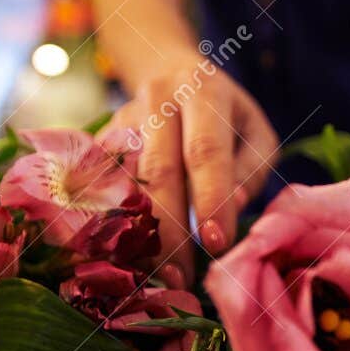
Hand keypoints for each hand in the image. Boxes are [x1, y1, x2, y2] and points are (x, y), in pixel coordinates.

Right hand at [112, 62, 279, 286]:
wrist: (166, 70)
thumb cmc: (223, 115)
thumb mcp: (254, 132)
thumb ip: (250, 170)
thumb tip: (232, 207)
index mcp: (203, 91)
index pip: (204, 150)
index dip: (210, 197)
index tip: (216, 243)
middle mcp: (155, 101)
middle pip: (157, 170)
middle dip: (168, 231)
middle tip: (180, 278)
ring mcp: (119, 120)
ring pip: (121, 182)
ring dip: (135, 237)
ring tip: (152, 280)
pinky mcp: (95, 141)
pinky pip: (97, 189)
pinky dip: (108, 228)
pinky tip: (121, 263)